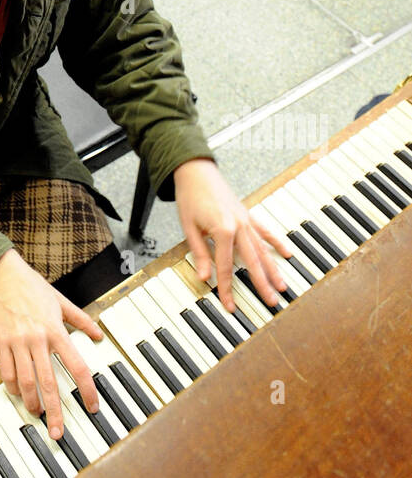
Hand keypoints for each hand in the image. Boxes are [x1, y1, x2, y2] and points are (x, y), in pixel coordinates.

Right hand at [0, 249, 103, 440]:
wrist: (2, 274)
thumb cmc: (32, 287)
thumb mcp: (61, 301)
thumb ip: (81, 320)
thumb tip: (99, 335)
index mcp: (57, 330)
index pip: (77, 366)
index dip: (87, 390)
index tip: (92, 407)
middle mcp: (38, 339)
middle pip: (49, 383)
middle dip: (55, 411)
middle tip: (58, 432)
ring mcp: (18, 342)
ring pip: (26, 382)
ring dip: (32, 403)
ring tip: (37, 414)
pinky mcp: (1, 342)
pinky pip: (7, 372)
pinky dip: (13, 387)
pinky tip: (18, 394)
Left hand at [173, 159, 289, 312]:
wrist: (195, 171)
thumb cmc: (190, 197)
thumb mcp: (189, 228)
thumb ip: (199, 254)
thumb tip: (204, 278)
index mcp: (223, 230)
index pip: (225, 267)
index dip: (226, 289)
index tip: (231, 306)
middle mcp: (239, 226)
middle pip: (252, 261)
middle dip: (262, 284)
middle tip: (272, 302)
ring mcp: (246, 220)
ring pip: (263, 249)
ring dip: (273, 269)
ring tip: (283, 285)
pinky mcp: (248, 215)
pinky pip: (265, 231)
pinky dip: (277, 242)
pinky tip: (287, 253)